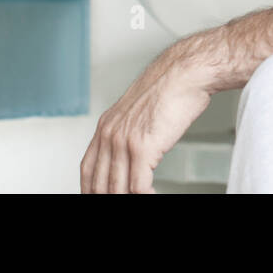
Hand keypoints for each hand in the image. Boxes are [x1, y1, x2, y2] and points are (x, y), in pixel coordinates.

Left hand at [79, 45, 211, 192]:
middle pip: (99, 184)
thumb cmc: (170, 88)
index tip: (98, 195)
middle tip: (124, 200)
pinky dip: (145, 196)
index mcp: (106, 126)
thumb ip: (129, 129)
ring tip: (141, 199)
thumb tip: (134, 151)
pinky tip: (153, 195)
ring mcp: (124, 142)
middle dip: (110, 196)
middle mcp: (110, 135)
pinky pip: (138, 187)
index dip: (91, 189)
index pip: (88, 169)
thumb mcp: (138, 109)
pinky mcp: (142, 148)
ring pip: (117, 189)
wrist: (184, 73)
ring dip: (129, 198)